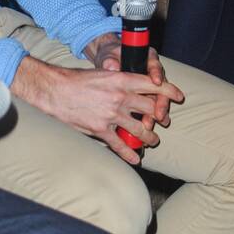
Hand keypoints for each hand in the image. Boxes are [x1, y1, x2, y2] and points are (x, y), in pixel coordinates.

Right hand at [14, 56, 183, 165]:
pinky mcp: (100, 130)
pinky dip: (130, 153)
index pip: (154, 85)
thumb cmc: (77, 80)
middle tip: (163, 121)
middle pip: (151, 108)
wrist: (54, 91)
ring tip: (153, 140)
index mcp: (122, 80)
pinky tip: (136, 159)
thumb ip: (121, 81)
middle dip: (160, 117)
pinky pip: (120, 145)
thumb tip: (136, 87)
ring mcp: (111, 115)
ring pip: (140, 130)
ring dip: (149, 137)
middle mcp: (120, 97)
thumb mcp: (104, 74)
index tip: (178, 96)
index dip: (169, 91)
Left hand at [85, 36, 181, 127]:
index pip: (154, 65)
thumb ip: (110, 60)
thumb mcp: (109, 55)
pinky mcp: (145, 97)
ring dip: (157, 113)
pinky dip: (147, 117)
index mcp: (146, 58)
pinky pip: (149, 108)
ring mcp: (150, 86)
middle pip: (161, 88)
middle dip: (161, 102)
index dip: (157, 73)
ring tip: (152, 124)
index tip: (157, 81)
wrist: (107, 62)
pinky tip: (145, 127)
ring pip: (157, 100)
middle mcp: (152, 73)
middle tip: (159, 114)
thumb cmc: (110, 56)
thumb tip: (111, 65)